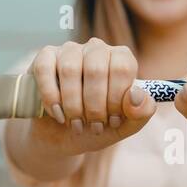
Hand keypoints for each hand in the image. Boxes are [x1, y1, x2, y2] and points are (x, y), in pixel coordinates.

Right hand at [26, 38, 155, 155]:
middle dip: (95, 105)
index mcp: (121, 59)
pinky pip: (45, 69)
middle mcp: (97, 49)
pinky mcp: (45, 58)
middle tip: (94, 125)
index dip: (117, 98)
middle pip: (96, 68)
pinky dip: (51, 97)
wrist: (61, 137)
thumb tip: (136, 95)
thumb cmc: (96, 126)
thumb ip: (141, 113)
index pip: (122, 67)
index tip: (114, 120)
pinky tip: (58, 114)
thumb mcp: (124, 126)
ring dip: (73, 104)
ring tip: (76, 123)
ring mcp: (70, 50)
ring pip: (70, 69)